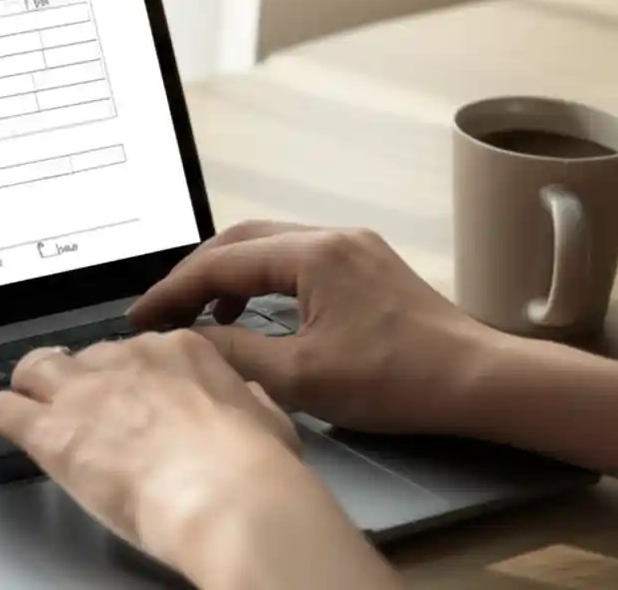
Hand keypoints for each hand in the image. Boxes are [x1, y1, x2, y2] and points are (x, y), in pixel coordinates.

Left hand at [0, 332, 400, 588]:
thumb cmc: (255, 468)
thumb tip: (244, 399)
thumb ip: (244, 401)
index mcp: (179, 351)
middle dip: (80, 383)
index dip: (127, 376)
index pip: (137, 350)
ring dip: (29, 387)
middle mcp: (126, 358)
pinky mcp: (51, 431)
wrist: (227, 496)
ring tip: (28, 405)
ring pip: (33, 369)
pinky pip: (2, 409)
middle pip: (84, 357)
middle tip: (81, 410)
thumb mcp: (267, 419)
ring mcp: (83, 391)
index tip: (126, 395)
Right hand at [128, 221, 501, 434]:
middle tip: (163, 312)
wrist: (478, 381)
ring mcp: (352, 246)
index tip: (138, 318)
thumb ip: (235, 353)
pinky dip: (261, 280)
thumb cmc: (394, 381)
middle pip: (240, 240)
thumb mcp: (301, 377)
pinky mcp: (366, 265)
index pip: (221, 263)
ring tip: (201, 315)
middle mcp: (331, 236)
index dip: (172, 291)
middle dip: (194, 274)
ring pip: (268, 246)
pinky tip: (252, 311)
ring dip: (227, 275)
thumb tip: (189, 342)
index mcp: (313, 254)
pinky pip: (296, 259)